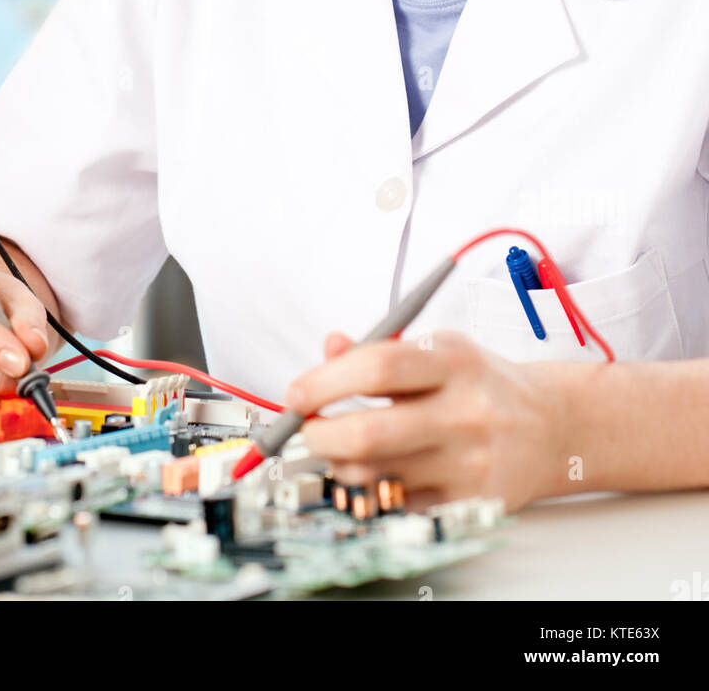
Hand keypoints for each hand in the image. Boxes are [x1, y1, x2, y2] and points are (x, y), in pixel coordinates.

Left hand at [283, 329, 565, 512]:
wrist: (552, 427)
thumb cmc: (482, 383)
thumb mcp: (440, 349)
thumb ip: (382, 349)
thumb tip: (329, 347)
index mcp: (454, 361)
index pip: (377, 367)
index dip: (324, 381)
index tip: (297, 393)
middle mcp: (465, 412)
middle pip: (368, 433)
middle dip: (318, 435)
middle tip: (307, 429)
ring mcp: (469, 463)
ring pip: (374, 475)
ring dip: (338, 465)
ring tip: (338, 449)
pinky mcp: (468, 502)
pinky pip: (396, 503)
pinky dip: (371, 489)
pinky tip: (373, 472)